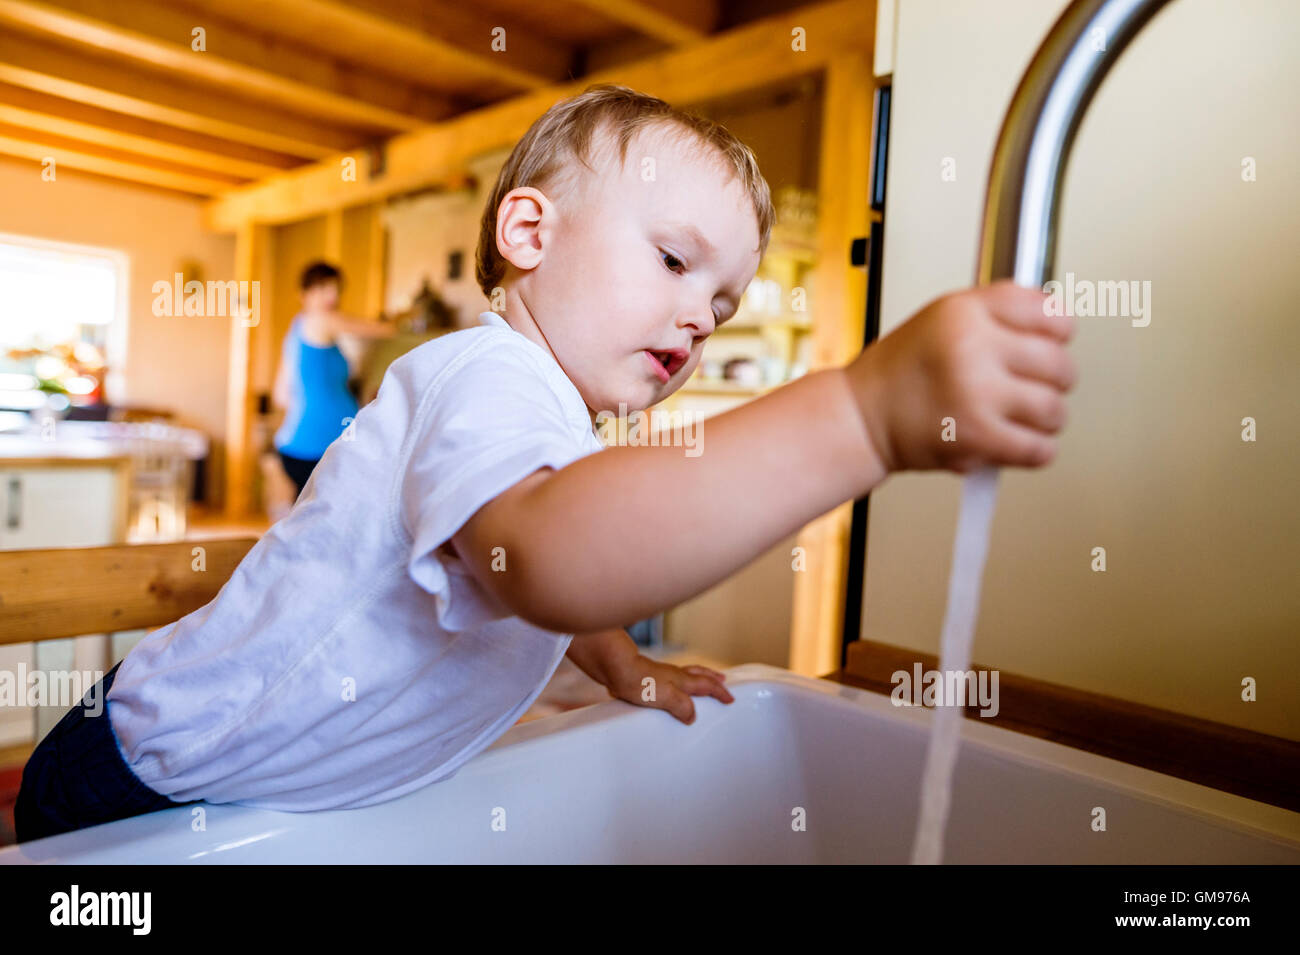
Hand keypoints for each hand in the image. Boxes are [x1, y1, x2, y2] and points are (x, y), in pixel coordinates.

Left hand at [603, 654, 734, 724]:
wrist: (614, 668)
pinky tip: (669, 690)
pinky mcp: (647, 679)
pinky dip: (677, 683)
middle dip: (712, 678)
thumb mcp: (665, 696)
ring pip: (685, 675)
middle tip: (723, 681)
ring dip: (697, 678)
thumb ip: (681, 706)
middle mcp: (673, 676)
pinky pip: (669, 681)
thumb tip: (692, 717)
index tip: (730, 699)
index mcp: (681, 680)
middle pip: (699, 674)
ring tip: (700, 683)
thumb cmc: (638, 681)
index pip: (707, 685)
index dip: (720, 692)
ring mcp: (660, 676)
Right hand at [845, 279, 1076, 473]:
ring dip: (1043, 419)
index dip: (1058, 331)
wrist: (860, 417)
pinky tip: (1018, 443)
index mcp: (965, 312)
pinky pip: (1039, 449)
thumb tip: (1056, 322)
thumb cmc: (899, 373)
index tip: (1052, 341)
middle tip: (1032, 387)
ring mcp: (976, 393)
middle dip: (1053, 380)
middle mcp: (971, 347)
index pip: (1048, 312)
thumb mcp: (942, 317)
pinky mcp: (978, 436)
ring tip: (1019, 418)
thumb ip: (996, 313)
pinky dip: (1035, 451)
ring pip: (1053, 409)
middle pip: (1058, 363)